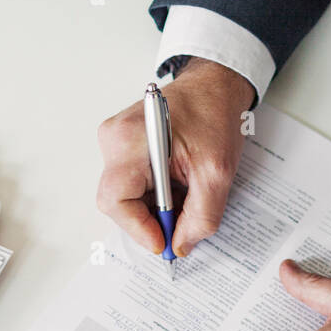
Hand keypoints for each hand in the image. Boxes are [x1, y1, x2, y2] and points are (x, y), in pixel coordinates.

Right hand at [96, 58, 255, 256]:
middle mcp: (113, 140)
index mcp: (129, 141)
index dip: (139, 228)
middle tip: (182, 223)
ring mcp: (114, 143)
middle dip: (150, 219)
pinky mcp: (122, 147)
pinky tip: (177, 185)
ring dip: (155, 207)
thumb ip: (201, 217)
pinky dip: (154, 195)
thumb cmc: (214, 114)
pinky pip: (131, 185)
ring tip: (185, 194)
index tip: (165, 241)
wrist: (215, 86)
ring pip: (125, 196)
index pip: (116, 202)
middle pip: (119, 202)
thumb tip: (180, 245)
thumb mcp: (216, 173)